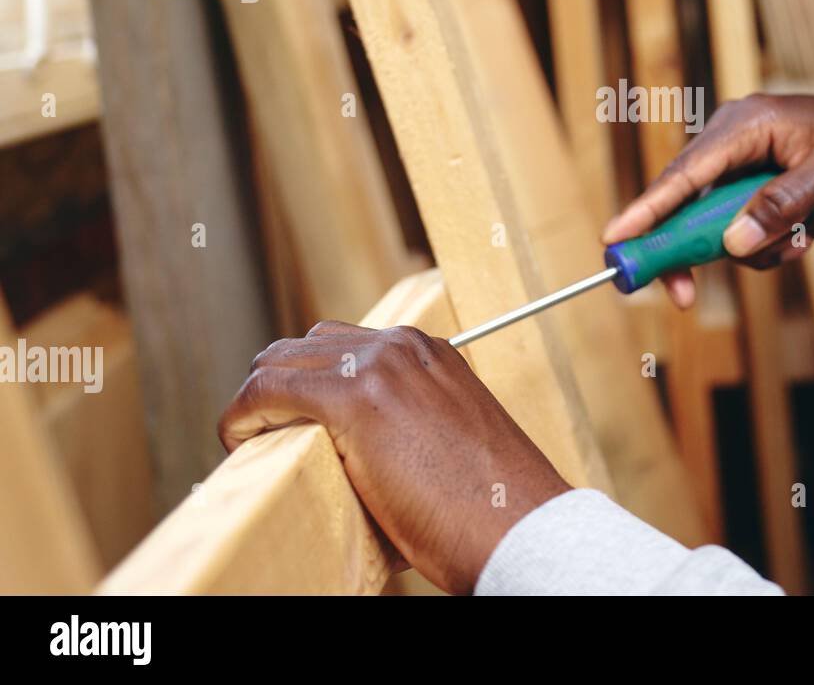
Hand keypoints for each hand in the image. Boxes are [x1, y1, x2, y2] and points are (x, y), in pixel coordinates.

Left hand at [218, 322, 571, 594]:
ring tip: (251, 441)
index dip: (307, 383)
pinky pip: (267, 390)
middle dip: (279, 385)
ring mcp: (379, 366)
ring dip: (258, 399)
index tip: (293, 422)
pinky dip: (242, 414)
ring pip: (279, 359)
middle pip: (306, 344)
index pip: (342, 345)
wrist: (519, 524)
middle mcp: (403, 347)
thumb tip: (353, 468)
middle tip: (266, 434)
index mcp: (429, 354)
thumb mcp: (448, 445)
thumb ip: (403, 435)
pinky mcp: (354, 398)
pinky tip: (240, 442)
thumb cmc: (490, 506)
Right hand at [602, 93, 813, 307]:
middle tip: (681, 296)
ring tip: (802, 237)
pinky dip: (770, 246)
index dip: (648, 208)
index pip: (686, 173)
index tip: (615, 238)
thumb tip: (734, 243)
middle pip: (685, 204)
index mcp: (746, 124)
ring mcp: (740, 170)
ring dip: (755, 248)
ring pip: (717, 228)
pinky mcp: (752, 193)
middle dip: (691, 251)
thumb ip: (783, 202)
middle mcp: (733, 144)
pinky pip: (742, 234)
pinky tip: (806, 234)